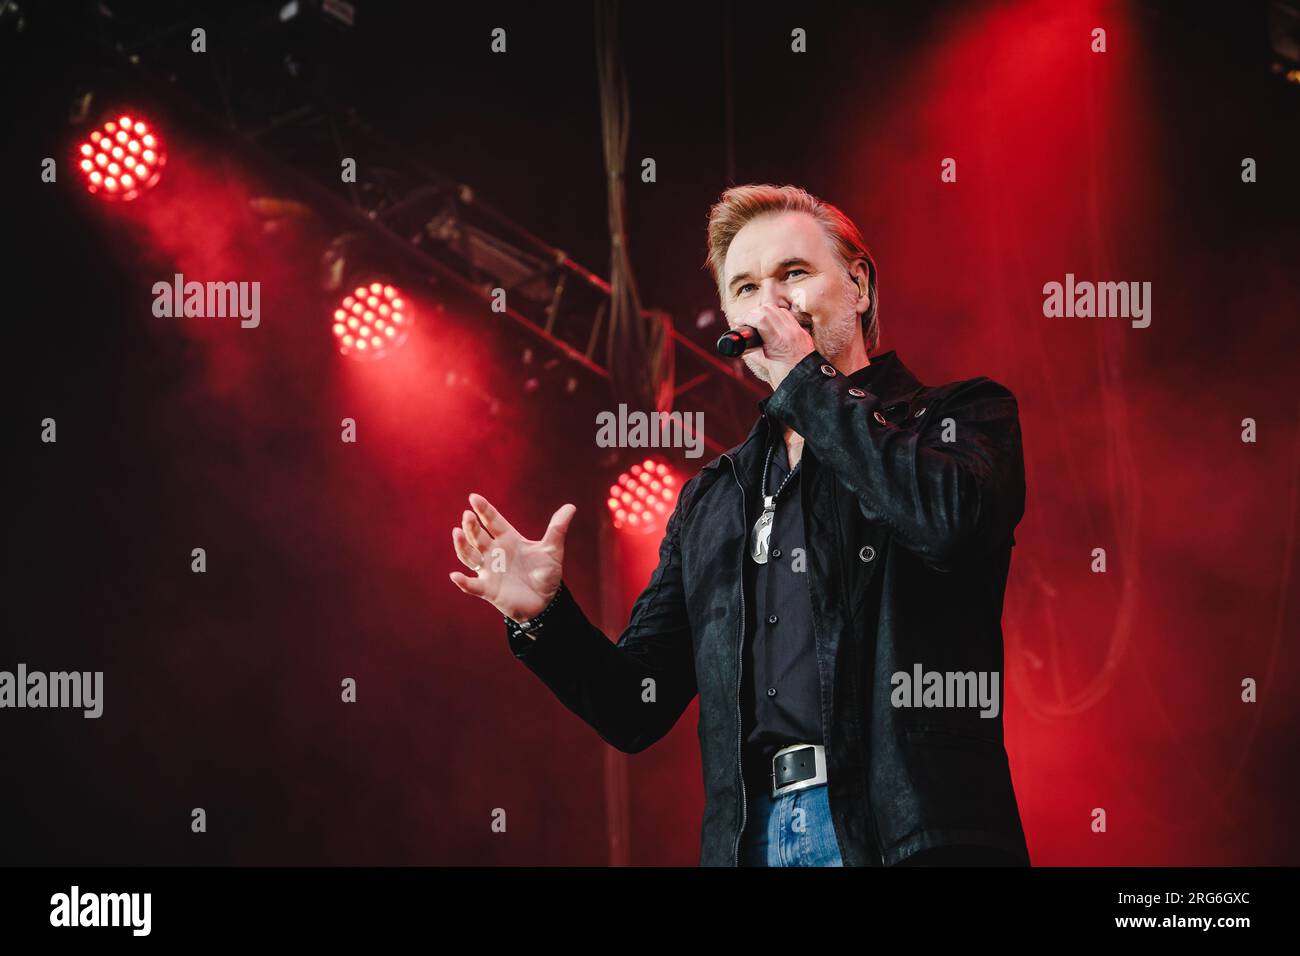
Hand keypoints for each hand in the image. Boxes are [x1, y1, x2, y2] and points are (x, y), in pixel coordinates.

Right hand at [449, 493, 576, 625]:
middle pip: (478, 536)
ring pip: (470, 556)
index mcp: (508, 539)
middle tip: (468, 515)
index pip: (493, 521)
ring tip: (457, 533)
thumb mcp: (552, 550)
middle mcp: (494, 552)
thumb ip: (558, 529)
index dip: (484, 510)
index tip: (474, 498)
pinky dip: (463, 582)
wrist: (546, 601)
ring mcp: (489, 570)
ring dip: (462, 546)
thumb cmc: (545, 573)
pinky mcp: (488, 589)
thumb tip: (571, 507)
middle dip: (471, 526)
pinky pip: (472, 586)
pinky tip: (455, 576)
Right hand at [741, 304, 814, 390]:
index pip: (761, 317)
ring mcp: (798, 331)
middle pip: (769, 309)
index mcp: (780, 341)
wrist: (809, 384)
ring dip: (765, 313)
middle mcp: (790, 332)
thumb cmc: (788, 380)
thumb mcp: (767, 366)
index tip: (739, 321)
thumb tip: (744, 345)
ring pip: (778, 310)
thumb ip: (755, 352)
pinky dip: (775, 316)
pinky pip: (787, 316)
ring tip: (757, 322)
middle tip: (746, 322)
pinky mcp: (803, 332)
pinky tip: (770, 325)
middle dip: (754, 313)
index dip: (747, 317)